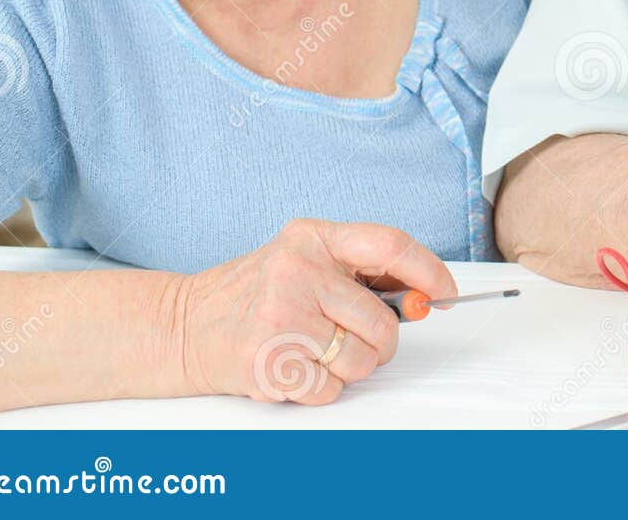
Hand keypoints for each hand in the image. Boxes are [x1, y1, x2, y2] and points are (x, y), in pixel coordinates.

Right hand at [170, 219, 456, 404]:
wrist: (182, 325)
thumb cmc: (255, 294)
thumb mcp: (305, 260)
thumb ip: (362, 272)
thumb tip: (422, 296)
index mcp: (313, 237)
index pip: (391, 245)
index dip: (428, 272)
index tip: (445, 293)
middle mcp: (297, 270)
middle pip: (382, 321)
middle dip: (379, 342)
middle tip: (350, 339)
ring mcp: (280, 316)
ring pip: (361, 360)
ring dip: (348, 367)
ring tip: (312, 350)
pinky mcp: (267, 360)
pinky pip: (330, 390)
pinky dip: (320, 389)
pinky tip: (293, 368)